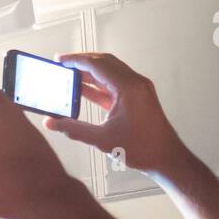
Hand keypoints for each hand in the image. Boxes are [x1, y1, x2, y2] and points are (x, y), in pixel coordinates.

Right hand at [42, 53, 187, 175]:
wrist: (166, 158)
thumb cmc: (143, 148)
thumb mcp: (102, 139)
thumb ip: (73, 129)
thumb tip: (52, 122)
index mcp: (128, 88)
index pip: (97, 65)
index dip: (75, 60)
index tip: (60, 60)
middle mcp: (135, 83)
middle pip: (104, 63)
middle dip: (81, 62)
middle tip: (62, 64)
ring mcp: (138, 89)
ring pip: (110, 72)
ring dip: (89, 73)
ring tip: (69, 76)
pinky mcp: (137, 98)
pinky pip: (114, 84)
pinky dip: (98, 84)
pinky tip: (83, 90)